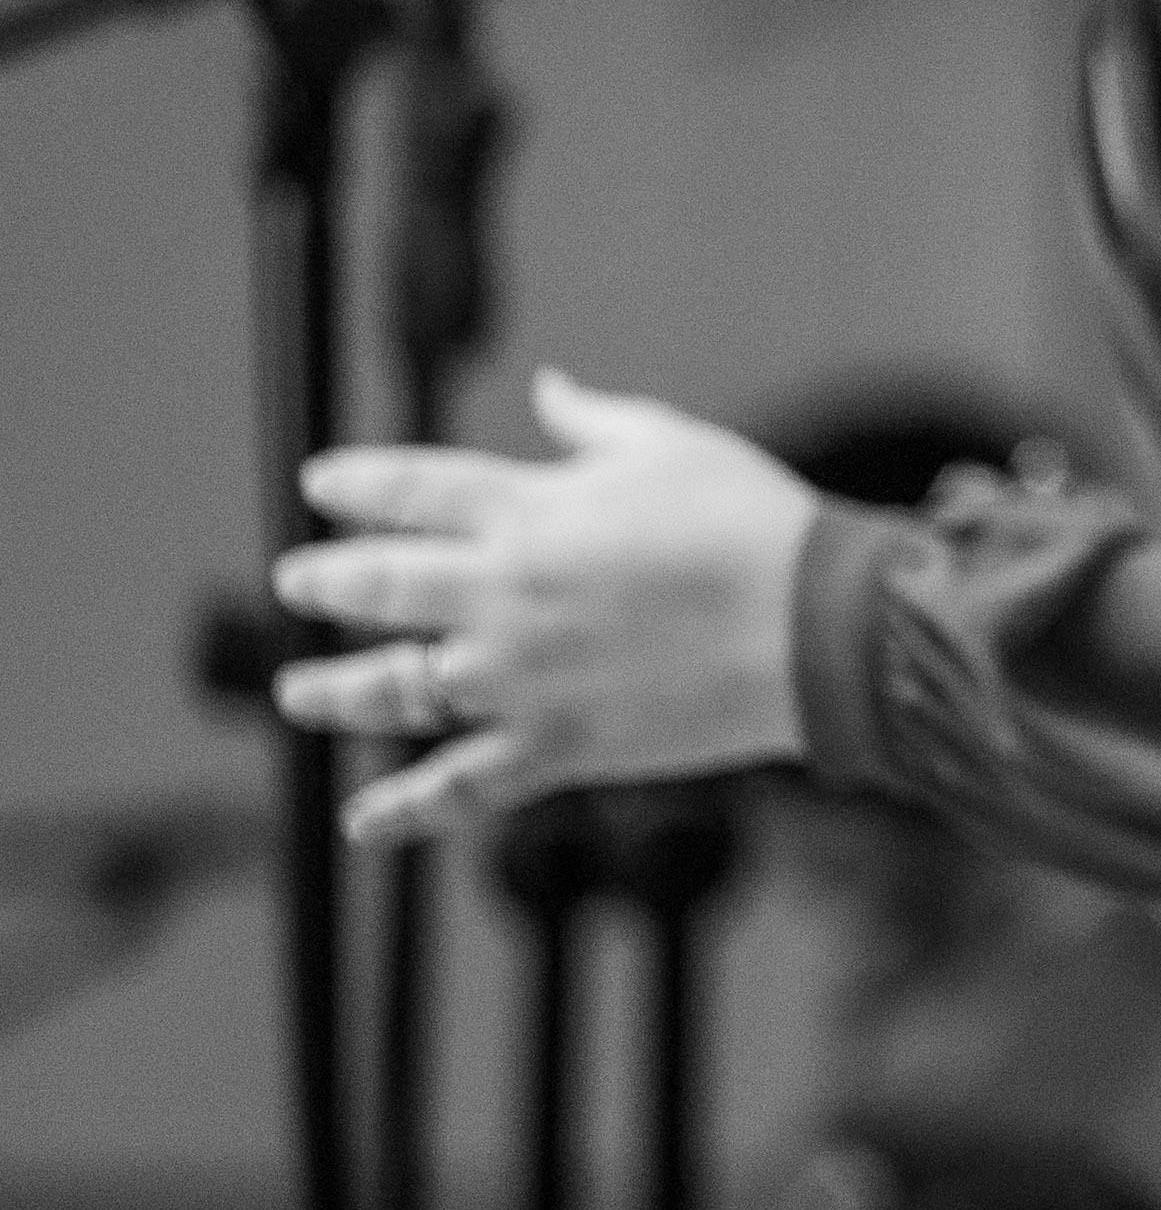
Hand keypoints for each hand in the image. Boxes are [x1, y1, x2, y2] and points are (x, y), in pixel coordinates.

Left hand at [274, 371, 820, 845]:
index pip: (411, 489)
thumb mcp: (673, 443)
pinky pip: (461, 787)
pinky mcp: (556, 746)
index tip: (320, 484)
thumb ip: (593, 423)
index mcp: (529, 511)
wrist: (816, 626)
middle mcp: (503, 595)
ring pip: (394, 690)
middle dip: (325, 582)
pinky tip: (362, 819)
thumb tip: (549, 390)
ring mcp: (520, 678)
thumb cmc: (753, 522)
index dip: (356, 483)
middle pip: (380, 586)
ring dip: (332, 692)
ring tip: (295, 692)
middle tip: (296, 581)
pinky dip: (405, 810)